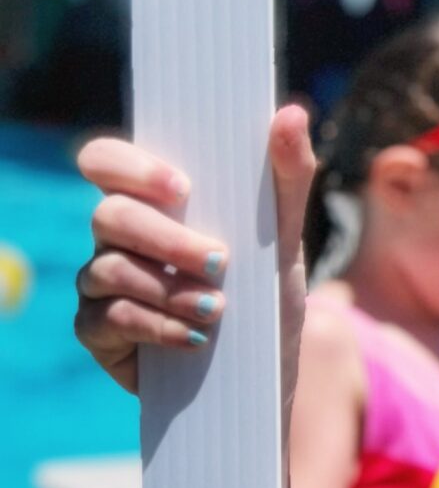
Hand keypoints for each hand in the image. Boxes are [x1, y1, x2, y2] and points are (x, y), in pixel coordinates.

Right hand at [74, 107, 314, 396]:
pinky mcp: (99, 332)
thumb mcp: (285, 238)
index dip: (130, 166)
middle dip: (168, 239)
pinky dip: (158, 327)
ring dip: (168, 290)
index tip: (182, 187)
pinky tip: (197, 340)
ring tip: (219, 309)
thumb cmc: (268, 297)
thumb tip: (290, 113)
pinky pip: (110, 319)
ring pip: (108, 269)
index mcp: (151, 202)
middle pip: (109, 215)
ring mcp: (101, 284)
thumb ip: (289, 176)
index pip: (106, 160)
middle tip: (221, 262)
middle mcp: (116, 237)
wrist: (265, 374)